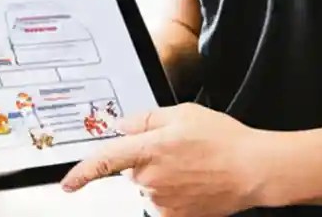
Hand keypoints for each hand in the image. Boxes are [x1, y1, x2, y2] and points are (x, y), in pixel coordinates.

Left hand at [61, 103, 270, 216]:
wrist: (253, 170)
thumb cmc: (224, 140)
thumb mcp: (183, 113)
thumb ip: (146, 119)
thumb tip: (121, 126)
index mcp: (150, 149)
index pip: (104, 162)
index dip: (81, 173)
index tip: (68, 183)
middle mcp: (151, 178)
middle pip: (129, 170)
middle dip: (143, 159)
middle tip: (174, 149)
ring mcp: (163, 201)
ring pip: (146, 186)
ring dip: (159, 177)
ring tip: (190, 166)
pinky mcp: (175, 216)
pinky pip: (161, 203)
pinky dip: (171, 193)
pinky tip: (193, 182)